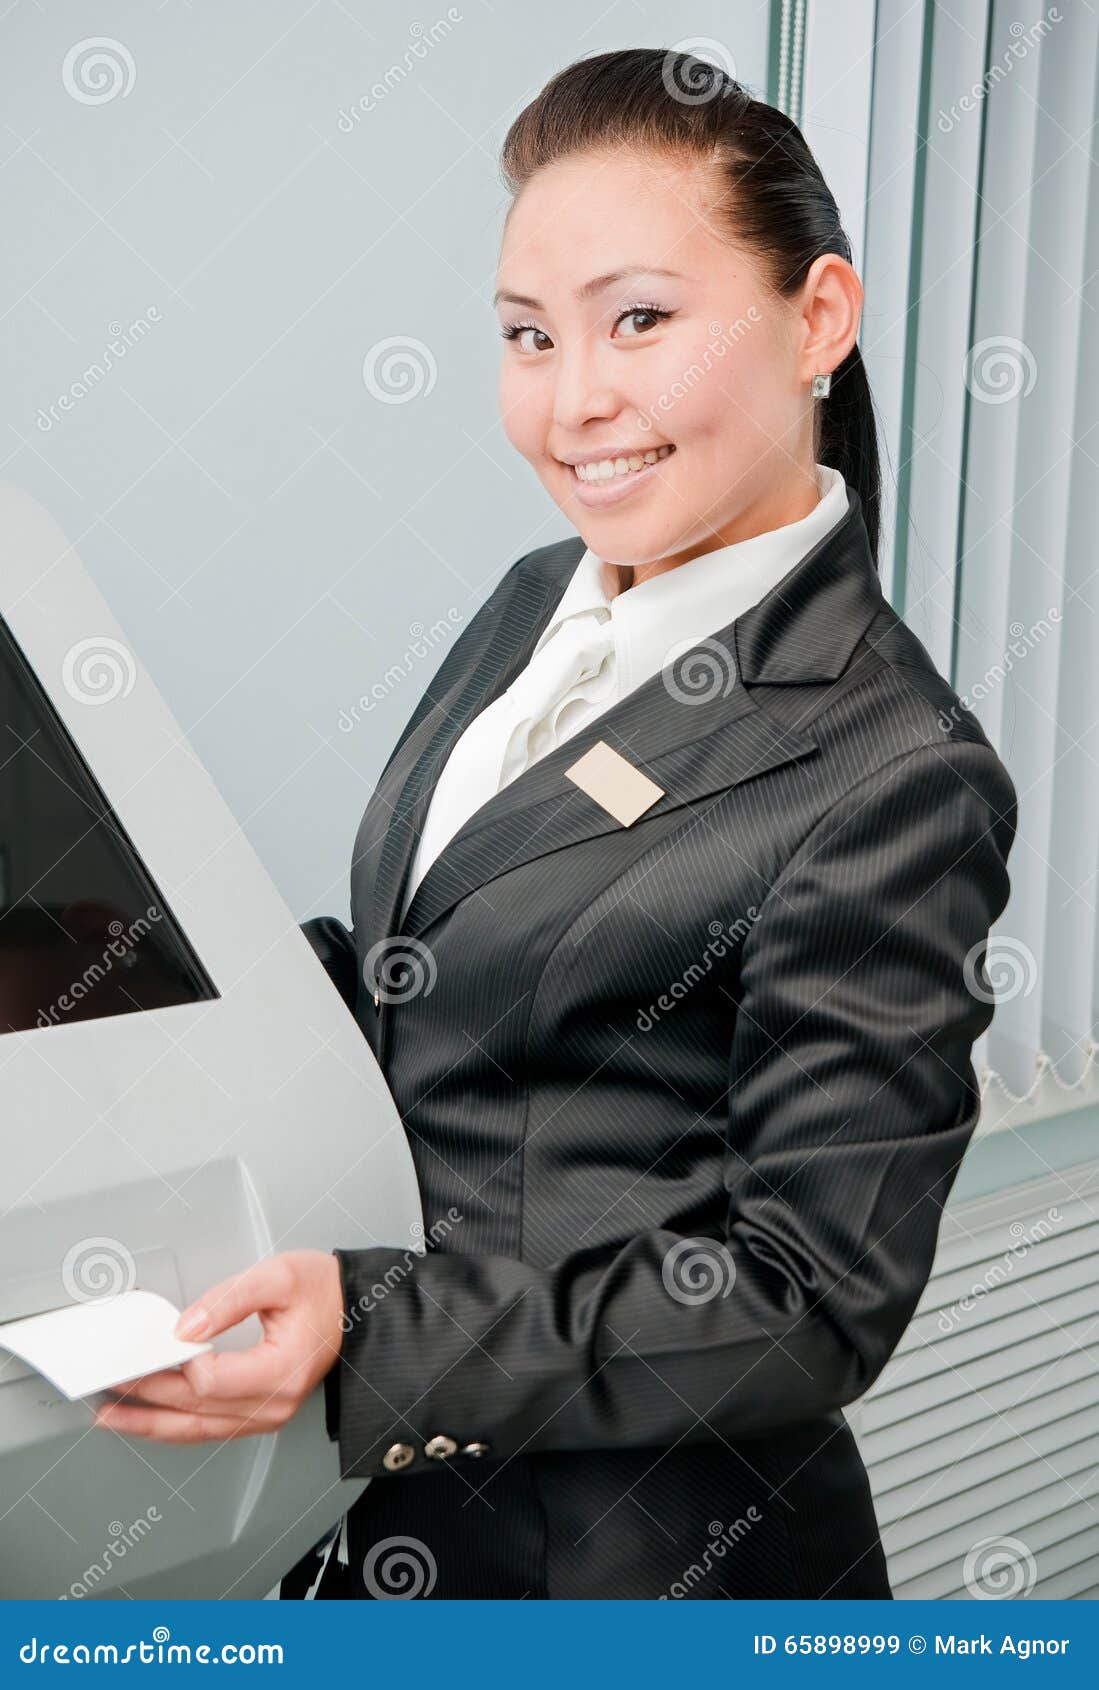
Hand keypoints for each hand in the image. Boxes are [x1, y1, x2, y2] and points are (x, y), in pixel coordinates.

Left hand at [93, 1250, 343, 1442]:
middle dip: (147, 1398)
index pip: (210, 1381)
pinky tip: (149, 1419)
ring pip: (197, 1430)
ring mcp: (266, 1416)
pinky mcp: (258, 1416)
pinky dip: (173, 1425)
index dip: (175, 1365)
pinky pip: (208, 1429)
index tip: (150, 1348)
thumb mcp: (277, 1277)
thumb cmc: (323, 1291)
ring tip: (113, 1416)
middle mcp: (274, 1405)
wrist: (354, 1307)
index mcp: (281, 1373)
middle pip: (195, 1410)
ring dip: (151, 1423)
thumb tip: (185, 1327)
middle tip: (108, 1387)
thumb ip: (228, 1300)